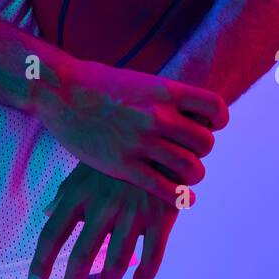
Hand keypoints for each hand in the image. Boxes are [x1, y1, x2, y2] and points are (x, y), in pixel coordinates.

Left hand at [28, 161, 193, 278]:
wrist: (161, 132)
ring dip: (110, 276)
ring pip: (117, 260)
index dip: (41, 262)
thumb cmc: (117, 151)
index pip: (53, 234)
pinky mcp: (161, 215)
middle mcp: (103, 205)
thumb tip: (46, 212)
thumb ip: (66, 191)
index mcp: (80, 193)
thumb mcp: (87, 166)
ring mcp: (133, 212)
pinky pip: (153, 255)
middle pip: (81, 254)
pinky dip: (145, 273)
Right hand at [34, 57, 227, 204]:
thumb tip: (188, 109)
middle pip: (205, 143)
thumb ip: (164, 97)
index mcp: (165, 91)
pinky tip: (182, 198)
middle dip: (201, 152)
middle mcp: (158, 116)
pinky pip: (165, 187)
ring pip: (190, 168)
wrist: (61, 91)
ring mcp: (141, 141)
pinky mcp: (124, 165)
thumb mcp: (140, 81)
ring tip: (185, 176)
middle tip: (189, 153)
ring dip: (193, 175)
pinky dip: (179, 196)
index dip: (217, 122)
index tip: (208, 127)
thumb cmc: (99, 84)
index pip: (215, 108)